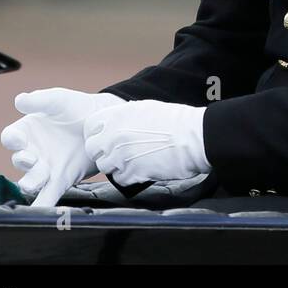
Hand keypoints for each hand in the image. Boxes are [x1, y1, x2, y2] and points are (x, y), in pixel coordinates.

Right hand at [0, 88, 124, 207]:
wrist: (103, 122)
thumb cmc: (75, 108)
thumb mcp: (58, 99)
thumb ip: (40, 100)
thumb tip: (20, 99)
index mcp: (26, 131)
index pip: (10, 138)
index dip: (12, 140)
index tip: (19, 140)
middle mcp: (32, 152)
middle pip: (19, 161)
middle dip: (22, 163)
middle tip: (31, 160)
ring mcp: (45, 168)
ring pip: (31, 180)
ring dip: (30, 183)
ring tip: (34, 184)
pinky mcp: (60, 180)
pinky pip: (48, 195)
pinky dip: (43, 205)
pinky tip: (41, 213)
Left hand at [83, 99, 209, 186]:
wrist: (197, 137)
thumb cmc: (179, 121)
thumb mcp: (148, 109)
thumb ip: (127, 115)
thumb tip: (118, 122)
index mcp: (118, 115)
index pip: (90, 127)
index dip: (97, 134)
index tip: (106, 138)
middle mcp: (115, 134)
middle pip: (93, 149)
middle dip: (104, 152)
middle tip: (120, 153)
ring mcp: (122, 155)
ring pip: (105, 166)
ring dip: (117, 166)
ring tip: (135, 161)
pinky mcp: (132, 173)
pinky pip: (120, 179)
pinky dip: (130, 177)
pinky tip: (143, 169)